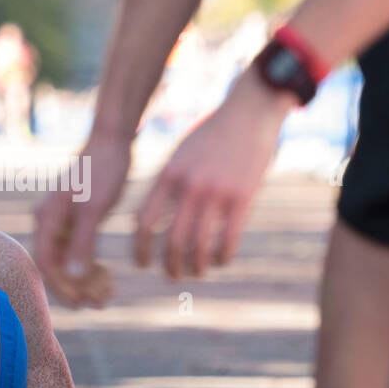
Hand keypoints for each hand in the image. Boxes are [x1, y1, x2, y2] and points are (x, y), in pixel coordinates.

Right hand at [33, 132, 130, 307]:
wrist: (112, 140)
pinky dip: (90, 264)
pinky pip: (76, 249)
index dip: (63, 288)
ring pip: (67, 260)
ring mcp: (60, 220)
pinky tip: (107, 275)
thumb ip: (81, 243)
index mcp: (46, 219)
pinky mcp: (74, 218)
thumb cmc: (102, 170)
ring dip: (85, 279)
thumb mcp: (93, 209)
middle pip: (56, 265)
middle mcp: (47, 221)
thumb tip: (71, 278)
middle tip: (101, 303)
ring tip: (108, 294)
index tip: (83, 304)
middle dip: (76, 287)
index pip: (47, 264)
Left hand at [134, 70, 290, 279]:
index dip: (140, 248)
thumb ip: (167, 182)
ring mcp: (216, 192)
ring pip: (199, 245)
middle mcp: (189, 185)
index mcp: (168, 174)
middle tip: (173, 275)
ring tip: (197, 272)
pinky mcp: (243, 197)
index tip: (143, 263)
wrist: (249, 112)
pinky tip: (221, 261)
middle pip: (171, 240)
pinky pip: (228, 240)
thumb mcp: (180, 153)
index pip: (143, 221)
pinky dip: (222, 257)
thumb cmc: (212, 134)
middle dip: (170, 265)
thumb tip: (151, 215)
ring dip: (196, 266)